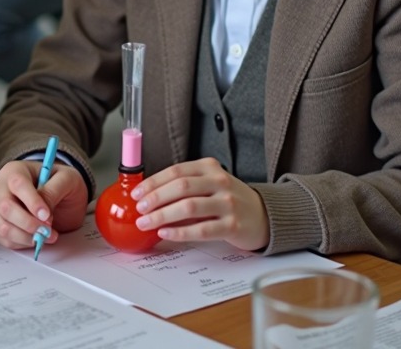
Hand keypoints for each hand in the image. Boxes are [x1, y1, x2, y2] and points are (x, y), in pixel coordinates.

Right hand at [0, 160, 87, 249]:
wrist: (60, 199)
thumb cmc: (61, 185)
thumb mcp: (67, 180)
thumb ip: (54, 190)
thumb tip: (42, 211)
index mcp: (15, 170)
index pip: (17, 184)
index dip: (31, 202)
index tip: (46, 216)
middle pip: (5, 207)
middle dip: (28, 223)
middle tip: (47, 230)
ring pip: (3, 226)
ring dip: (26, 237)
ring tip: (45, 236)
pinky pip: (3, 239)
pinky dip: (21, 243)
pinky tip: (34, 238)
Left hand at [132, 158, 269, 250]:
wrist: (264, 215)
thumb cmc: (229, 200)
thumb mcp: (209, 183)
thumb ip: (184, 186)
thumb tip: (148, 197)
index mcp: (209, 167)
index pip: (176, 171)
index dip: (153, 182)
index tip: (136, 193)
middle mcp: (219, 182)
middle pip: (181, 187)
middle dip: (155, 198)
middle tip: (139, 209)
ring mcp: (227, 203)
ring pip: (189, 207)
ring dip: (162, 215)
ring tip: (146, 223)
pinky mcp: (233, 225)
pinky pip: (202, 229)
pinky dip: (180, 232)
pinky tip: (165, 233)